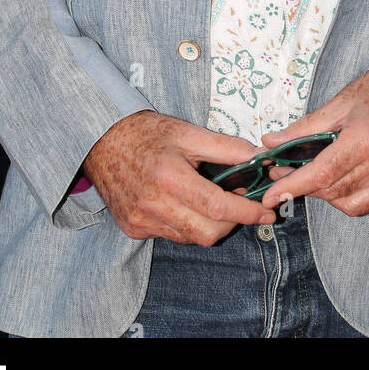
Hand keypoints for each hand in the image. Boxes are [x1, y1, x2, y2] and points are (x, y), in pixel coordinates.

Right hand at [82, 110, 274, 243]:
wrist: (101, 140)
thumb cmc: (147, 133)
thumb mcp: (188, 132)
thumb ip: (226, 148)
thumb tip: (259, 158)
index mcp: (170, 177)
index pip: (218, 207)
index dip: (247, 213)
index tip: (267, 213)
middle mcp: (154, 205)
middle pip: (208, 233)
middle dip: (232, 223)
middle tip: (242, 205)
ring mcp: (141, 221)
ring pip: (191, 238)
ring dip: (210, 224)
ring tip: (212, 200)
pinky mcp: (133, 229)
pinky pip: (171, 236)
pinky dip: (187, 224)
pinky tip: (185, 204)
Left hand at [257, 69, 368, 216]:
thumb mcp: (342, 102)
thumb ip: (305, 127)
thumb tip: (272, 142)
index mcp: (364, 139)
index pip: (321, 173)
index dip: (293, 186)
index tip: (271, 194)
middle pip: (333, 190)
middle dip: (306, 186)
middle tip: (288, 173)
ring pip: (351, 205)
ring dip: (329, 195)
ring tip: (321, 174)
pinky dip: (352, 198)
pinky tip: (345, 180)